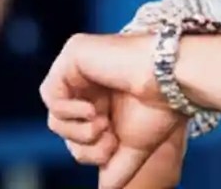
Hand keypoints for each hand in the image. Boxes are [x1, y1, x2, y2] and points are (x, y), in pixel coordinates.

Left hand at [40, 33, 186, 188]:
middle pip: (59, 126)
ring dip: (76, 130)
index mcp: (100, 102)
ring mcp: (78, 68)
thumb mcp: (134, 146)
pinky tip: (92, 111)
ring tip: (101, 124)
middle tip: (108, 137)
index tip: (112, 147)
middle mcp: (86, 84)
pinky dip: (68, 111)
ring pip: (53, 113)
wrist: (170, 82)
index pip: (74, 135)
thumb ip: (116, 166)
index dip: (88, 151)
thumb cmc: (159, 109)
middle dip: (81, 142)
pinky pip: (50, 93)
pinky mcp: (73, 54)